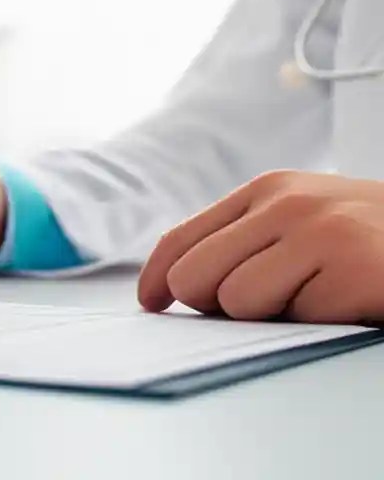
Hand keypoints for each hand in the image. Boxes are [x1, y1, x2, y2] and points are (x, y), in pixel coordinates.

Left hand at [137, 170, 383, 323]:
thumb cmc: (367, 240)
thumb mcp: (301, 225)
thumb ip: (244, 243)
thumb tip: (173, 290)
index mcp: (264, 192)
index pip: (183, 239)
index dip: (157, 278)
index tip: (150, 303)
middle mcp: (286, 204)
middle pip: (195, 277)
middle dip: (214, 305)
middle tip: (263, 301)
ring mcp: (321, 232)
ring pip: (237, 301)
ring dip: (273, 314)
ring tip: (316, 293)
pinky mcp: (354, 268)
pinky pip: (296, 319)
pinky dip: (320, 322)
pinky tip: (351, 298)